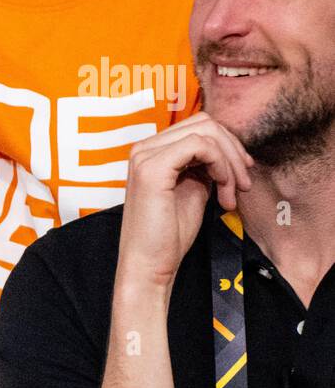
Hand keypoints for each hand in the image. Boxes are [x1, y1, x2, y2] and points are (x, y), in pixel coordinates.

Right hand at [116, 113, 252, 292]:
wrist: (149, 264)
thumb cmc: (168, 235)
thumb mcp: (193, 190)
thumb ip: (204, 166)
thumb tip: (228, 150)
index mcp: (151, 153)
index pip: (197, 126)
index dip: (227, 146)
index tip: (240, 174)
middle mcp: (143, 149)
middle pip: (204, 123)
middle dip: (233, 150)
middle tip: (242, 184)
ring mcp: (145, 156)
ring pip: (205, 132)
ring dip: (230, 160)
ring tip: (233, 192)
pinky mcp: (152, 168)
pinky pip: (201, 146)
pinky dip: (221, 165)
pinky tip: (223, 190)